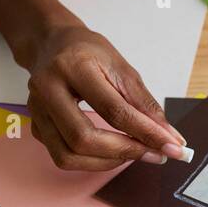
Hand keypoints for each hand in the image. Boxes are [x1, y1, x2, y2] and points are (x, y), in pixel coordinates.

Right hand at [25, 22, 185, 171]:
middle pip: (84, 138)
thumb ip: (145, 105)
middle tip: (154, 154)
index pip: (113, 110)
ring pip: (69, 155)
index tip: (172, 147)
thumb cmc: (89, 54)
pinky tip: (111, 151)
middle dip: (125, 152)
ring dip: (108, 162)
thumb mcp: (122, 68)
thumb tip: (169, 138)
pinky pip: (63, 157)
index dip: (145, 133)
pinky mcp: (35, 126)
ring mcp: (36, 110)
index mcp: (74, 67)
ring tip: (134, 153)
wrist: (53, 44)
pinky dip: (92, 161)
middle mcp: (48, 89)